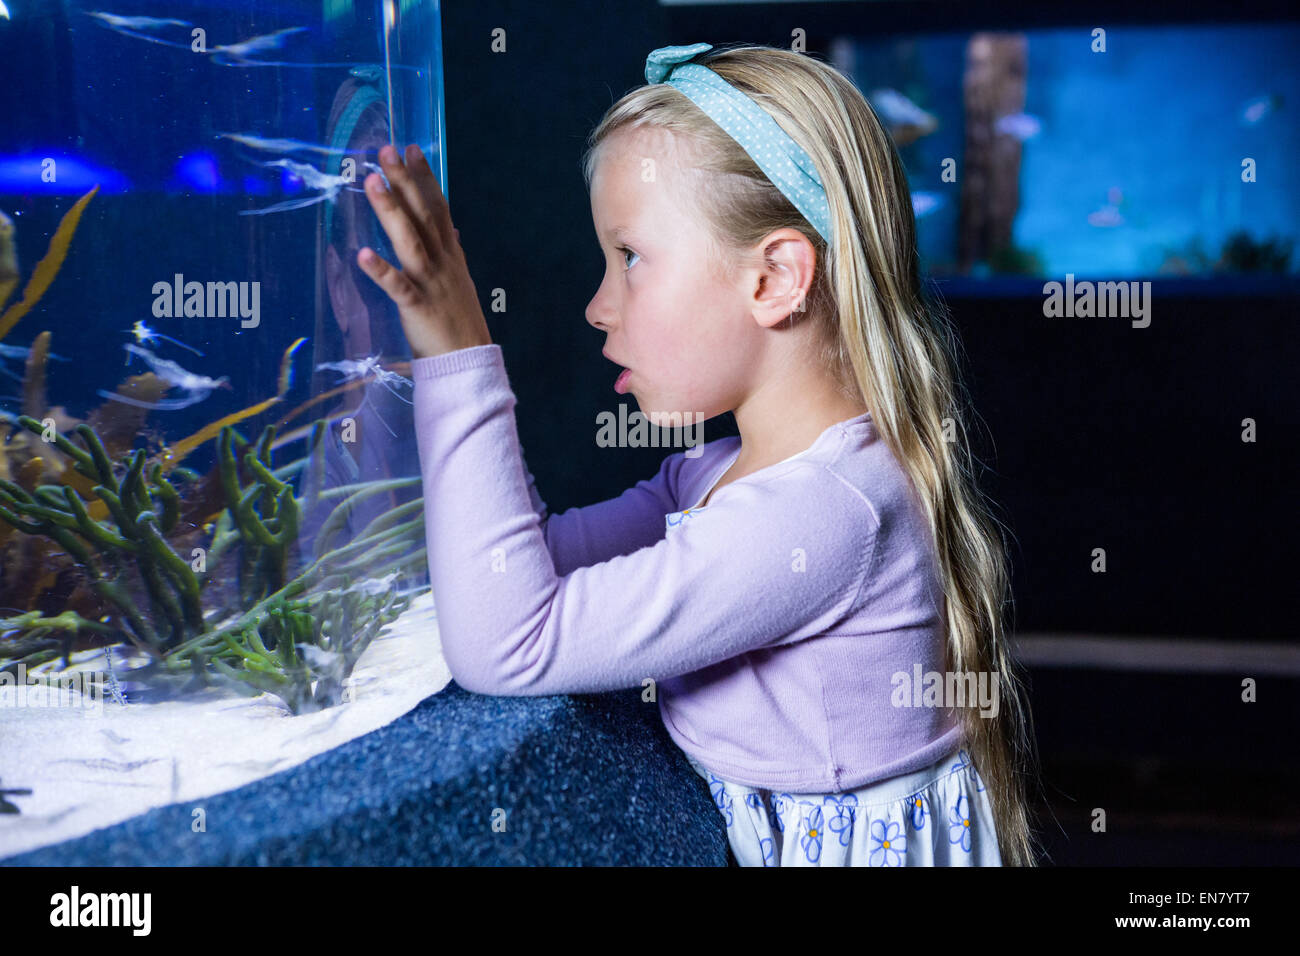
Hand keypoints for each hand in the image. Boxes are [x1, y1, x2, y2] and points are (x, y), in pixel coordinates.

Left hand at [359, 143, 491, 359]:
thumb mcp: (459, 280)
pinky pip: (398, 287)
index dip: (425, 177)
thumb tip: (452, 228)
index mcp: (451, 255)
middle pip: (423, 215)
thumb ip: (451, 252)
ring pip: (409, 241)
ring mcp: (430, 284)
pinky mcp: (417, 308)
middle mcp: (442, 263)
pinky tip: (362, 254)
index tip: (411, 148)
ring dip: (390, 211)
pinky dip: (381, 271)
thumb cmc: (459, 322)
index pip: (438, 208)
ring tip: (371, 182)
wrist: (470, 361)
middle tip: (386, 150)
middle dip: (405, 181)